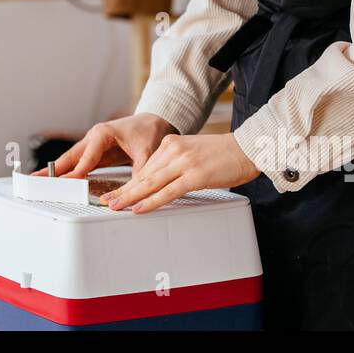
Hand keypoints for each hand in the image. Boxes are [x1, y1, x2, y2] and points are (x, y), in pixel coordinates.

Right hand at [40, 113, 177, 177]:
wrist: (154, 120)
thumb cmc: (149, 131)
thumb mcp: (147, 151)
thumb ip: (140, 171)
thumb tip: (135, 190)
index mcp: (103, 134)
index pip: (86, 157)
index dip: (76, 172)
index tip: (66, 184)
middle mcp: (94, 137)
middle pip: (70, 157)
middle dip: (54, 169)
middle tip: (36, 180)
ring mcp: (93, 144)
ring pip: (71, 160)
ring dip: (56, 171)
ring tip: (39, 182)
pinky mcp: (96, 152)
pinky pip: (79, 163)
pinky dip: (67, 172)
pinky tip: (59, 180)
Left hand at [101, 132, 260, 213]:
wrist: (248, 148)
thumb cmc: (224, 154)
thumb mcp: (193, 152)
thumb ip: (176, 163)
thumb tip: (161, 182)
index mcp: (171, 144)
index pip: (144, 167)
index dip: (128, 181)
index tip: (115, 191)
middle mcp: (173, 150)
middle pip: (142, 175)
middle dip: (122, 190)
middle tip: (106, 201)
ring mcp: (183, 163)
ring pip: (150, 183)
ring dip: (130, 197)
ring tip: (114, 206)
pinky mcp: (195, 176)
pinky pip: (168, 192)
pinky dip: (151, 202)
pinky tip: (139, 208)